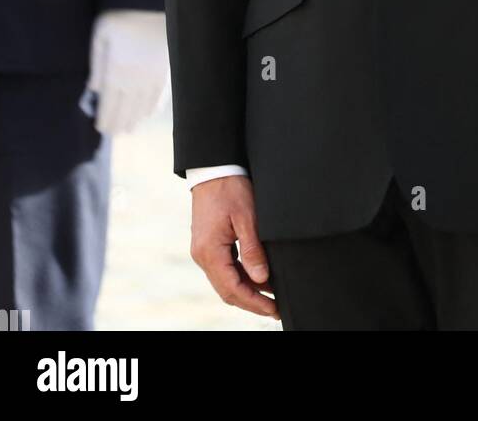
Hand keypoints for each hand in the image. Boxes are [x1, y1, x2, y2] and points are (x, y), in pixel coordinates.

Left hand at [86, 9, 169, 134]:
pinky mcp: (167, 72)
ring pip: (142, 107)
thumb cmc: (124, 17)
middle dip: (119, 124)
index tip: (102, 129)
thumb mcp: (102, 34)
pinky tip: (149, 114)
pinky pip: (160, 96)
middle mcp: (134, 81)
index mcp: (116, 72)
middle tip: (114, 134)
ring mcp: (152, 78)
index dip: (105, 119)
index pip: (109, 104)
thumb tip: (95, 88)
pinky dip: (154, 108)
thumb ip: (97, 62)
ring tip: (129, 130)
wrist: (157, 6)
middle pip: (126, 110)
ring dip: (135, 120)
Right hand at [190, 175, 278, 318]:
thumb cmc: (230, 188)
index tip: (274, 309)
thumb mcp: (247, 217)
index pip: (233, 289)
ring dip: (246, 291)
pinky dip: (240, 277)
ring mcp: (203, 251)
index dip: (255, 302)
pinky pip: (223, 269)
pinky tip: (257, 278)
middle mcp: (202, 256)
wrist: (213, 168)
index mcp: (210, 251)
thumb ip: (253, 250)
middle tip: (275, 309)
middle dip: (251, 302)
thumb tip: (262, 280)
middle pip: (227, 290)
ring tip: (270, 297)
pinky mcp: (207, 244)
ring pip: (225, 282)